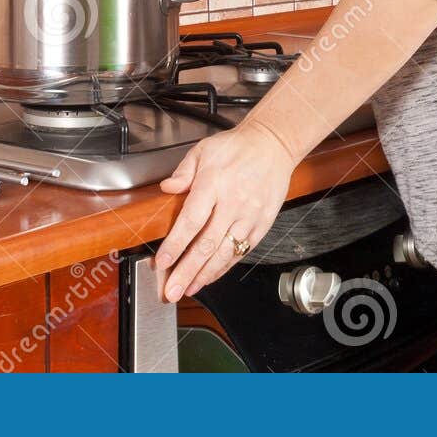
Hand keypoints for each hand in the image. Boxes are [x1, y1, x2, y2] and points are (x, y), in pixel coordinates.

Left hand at [152, 120, 298, 301]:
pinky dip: (224, 267)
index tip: (162, 262)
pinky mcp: (262, 224)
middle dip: (186, 271)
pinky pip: (241, 251)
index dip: (175, 244)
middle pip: (207, 245)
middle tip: (171, 291)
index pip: (191, 220)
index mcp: (214, 183)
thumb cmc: (237, 147)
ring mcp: (249, 216)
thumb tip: (167, 188)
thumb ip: (184, 172)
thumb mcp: (204, 150)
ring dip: (204, 275)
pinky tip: (210, 276)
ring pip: (225, 253)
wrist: (274, 145)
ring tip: (187, 289)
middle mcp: (233, 203)